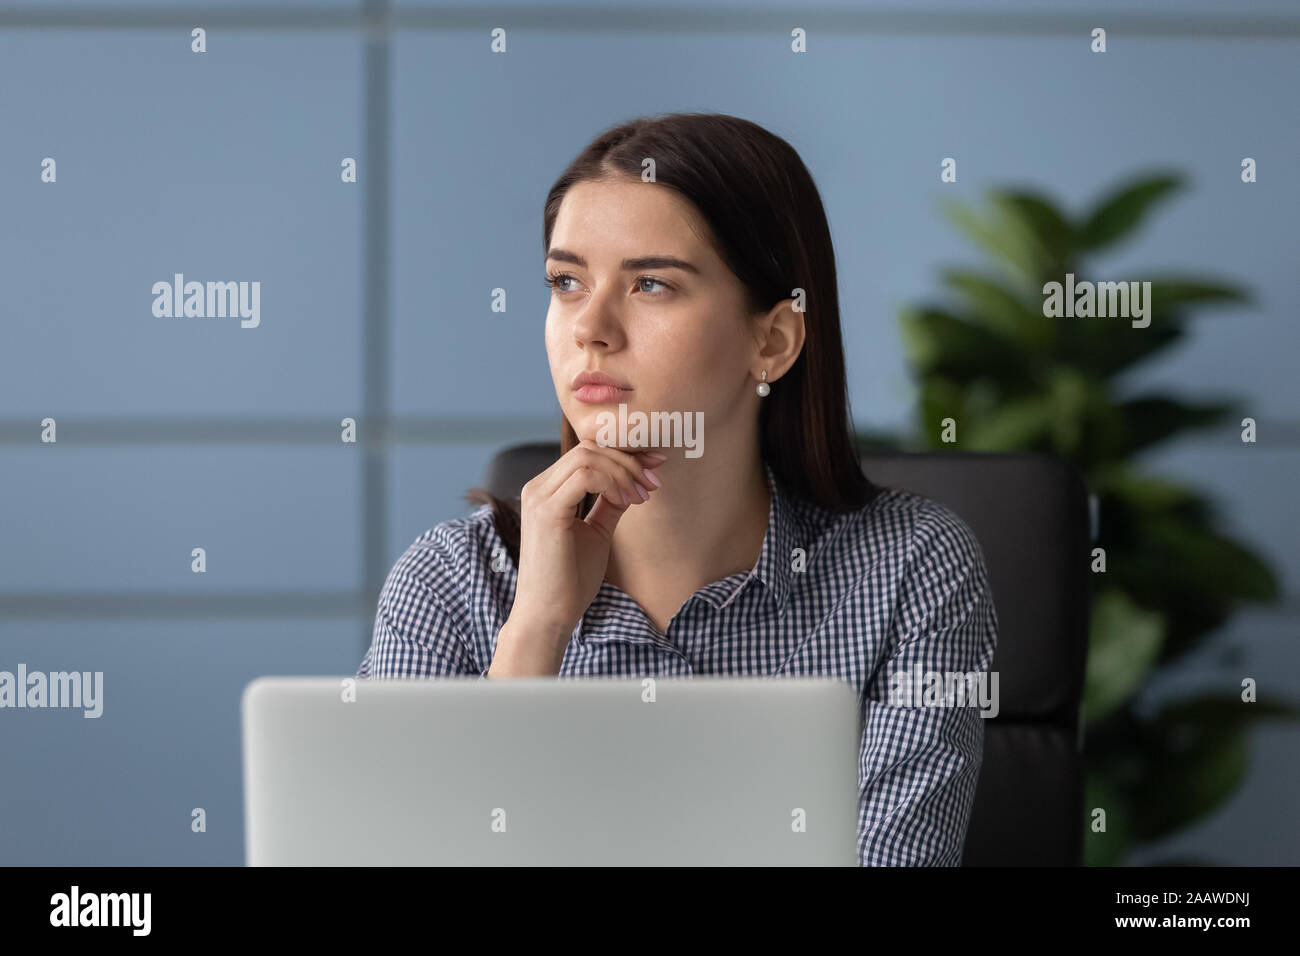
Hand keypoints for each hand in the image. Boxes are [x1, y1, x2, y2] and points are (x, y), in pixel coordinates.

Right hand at [508, 438, 664, 646]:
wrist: (549, 615)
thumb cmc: (570, 580)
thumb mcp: (597, 533)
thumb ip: (609, 505)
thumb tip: (632, 484)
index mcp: (547, 490)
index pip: (586, 451)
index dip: (624, 454)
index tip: (655, 466)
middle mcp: (538, 487)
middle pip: (589, 447)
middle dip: (628, 460)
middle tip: (654, 482)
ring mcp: (540, 497)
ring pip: (587, 456)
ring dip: (624, 472)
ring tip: (642, 497)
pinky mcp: (547, 511)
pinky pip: (585, 476)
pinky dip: (613, 483)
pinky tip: (628, 503)